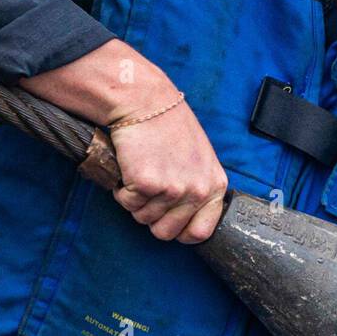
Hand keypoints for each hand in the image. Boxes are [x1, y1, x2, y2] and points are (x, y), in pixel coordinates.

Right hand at [110, 96, 227, 243]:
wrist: (147, 103)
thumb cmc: (170, 127)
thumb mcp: (200, 159)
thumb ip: (199, 187)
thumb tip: (189, 217)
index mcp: (214, 186)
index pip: (201, 232)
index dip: (180, 231)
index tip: (168, 220)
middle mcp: (197, 191)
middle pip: (166, 232)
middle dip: (152, 216)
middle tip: (149, 191)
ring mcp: (173, 189)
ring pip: (143, 218)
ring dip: (136, 200)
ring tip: (142, 171)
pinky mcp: (147, 184)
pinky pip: (127, 203)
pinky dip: (122, 189)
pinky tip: (130, 167)